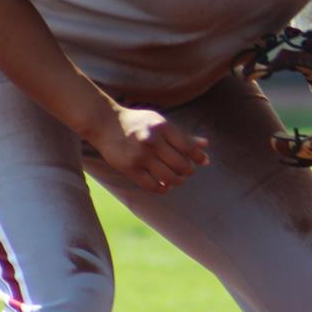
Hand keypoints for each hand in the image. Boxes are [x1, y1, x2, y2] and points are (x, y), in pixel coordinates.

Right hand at [86, 105, 209, 192]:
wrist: (105, 123)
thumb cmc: (138, 122)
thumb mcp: (160, 123)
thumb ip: (183, 135)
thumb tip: (205, 146)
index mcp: (163, 127)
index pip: (189, 148)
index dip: (199, 158)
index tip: (203, 162)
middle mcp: (152, 141)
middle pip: (181, 165)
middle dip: (187, 171)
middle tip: (186, 171)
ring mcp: (140, 156)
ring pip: (169, 178)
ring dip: (177, 181)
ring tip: (176, 179)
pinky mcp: (130, 169)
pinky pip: (153, 186)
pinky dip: (162, 188)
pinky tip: (164, 185)